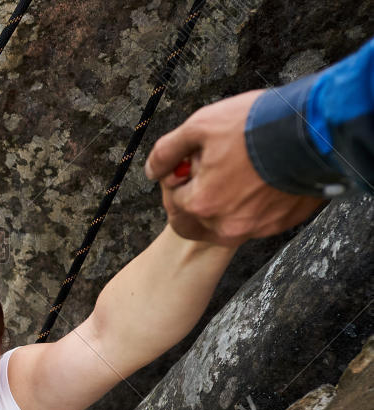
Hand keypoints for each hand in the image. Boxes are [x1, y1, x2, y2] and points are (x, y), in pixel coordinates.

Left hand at [143, 89, 327, 246]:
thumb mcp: (201, 126)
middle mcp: (226, 224)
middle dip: (193, 200)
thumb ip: (168, 151)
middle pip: (194, 222)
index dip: (178, 178)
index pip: (173, 200)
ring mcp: (256, 228)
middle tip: (207, 174)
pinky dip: (252, 205)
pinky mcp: (281, 223)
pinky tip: (261, 179)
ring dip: (223, 204)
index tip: (192, 161)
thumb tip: (152, 170)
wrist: (314, 127)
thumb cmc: (257, 125)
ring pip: (225, 224)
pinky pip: (256, 221)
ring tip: (237, 172)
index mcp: (201, 204)